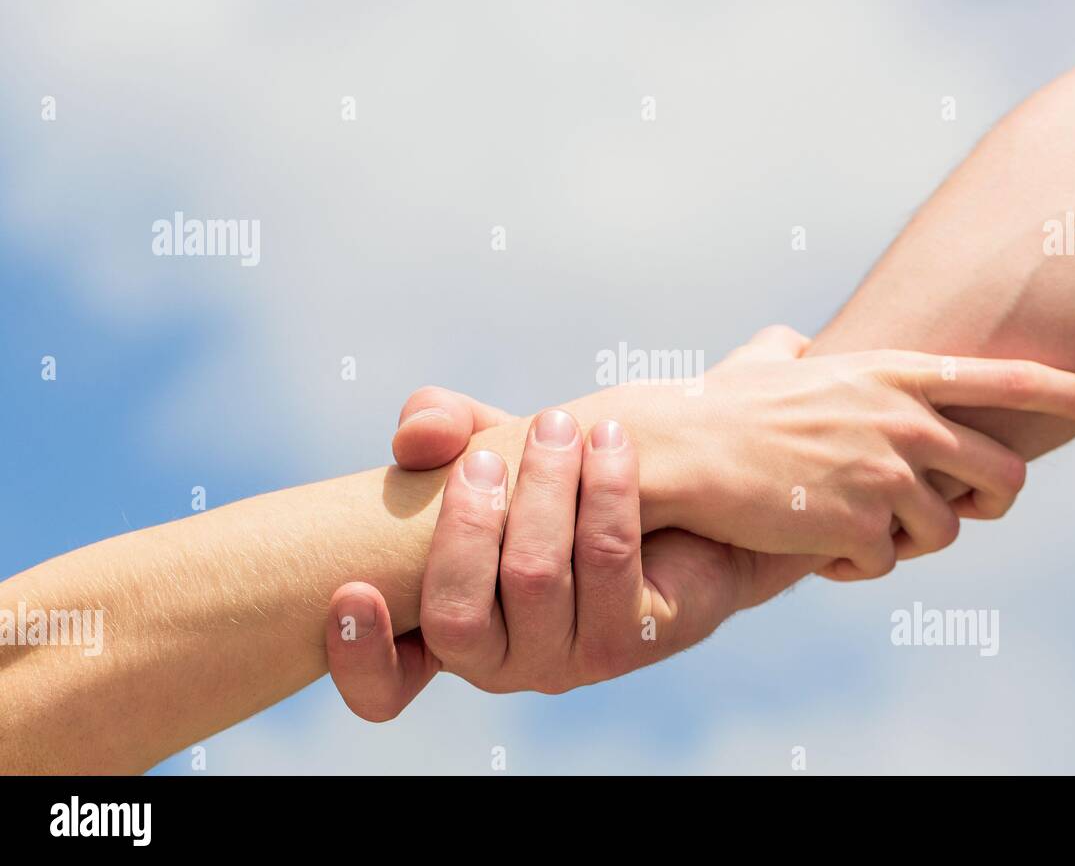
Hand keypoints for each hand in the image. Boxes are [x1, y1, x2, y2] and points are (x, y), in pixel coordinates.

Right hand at [326, 387, 817, 714]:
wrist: (679, 508)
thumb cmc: (558, 484)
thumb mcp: (489, 444)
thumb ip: (439, 427)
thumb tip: (418, 434)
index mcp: (441, 630)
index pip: (384, 688)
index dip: (360, 655)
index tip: (354, 590)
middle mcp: (496, 662)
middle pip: (458, 617)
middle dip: (467, 523)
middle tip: (488, 459)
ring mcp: (563, 661)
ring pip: (535, 578)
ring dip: (544, 488)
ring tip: (558, 427)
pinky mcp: (629, 640)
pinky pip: (607, 558)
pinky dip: (605, 489)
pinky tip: (612, 442)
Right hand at [651, 325, 1074, 577]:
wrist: (683, 449)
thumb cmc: (719, 405)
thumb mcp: (768, 361)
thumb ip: (795, 349)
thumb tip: (791, 342)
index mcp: (895, 373)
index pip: (1009, 380)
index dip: (1070, 391)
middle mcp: (905, 419)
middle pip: (1005, 477)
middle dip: (983, 504)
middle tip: (944, 510)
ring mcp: (886, 472)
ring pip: (944, 534)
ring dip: (902, 541)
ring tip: (847, 529)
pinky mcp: (861, 524)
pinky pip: (885, 564)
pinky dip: (853, 566)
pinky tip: (813, 548)